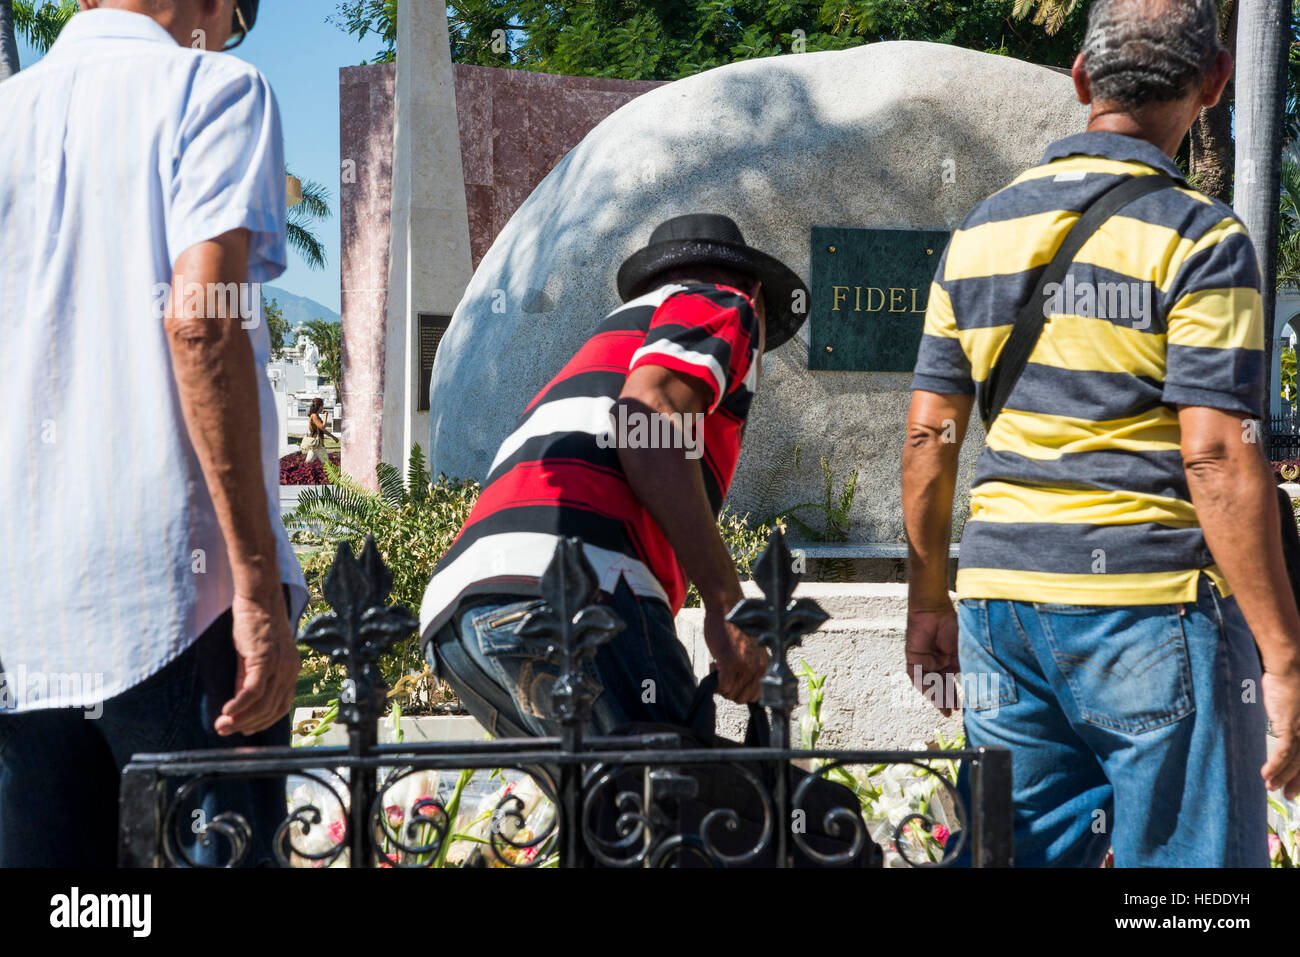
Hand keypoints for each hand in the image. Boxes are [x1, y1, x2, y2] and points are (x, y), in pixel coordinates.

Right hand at [215, 589, 300, 736]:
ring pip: (262, 704)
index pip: (280, 706)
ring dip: (240, 719)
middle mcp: (290, 671)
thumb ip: (249, 678)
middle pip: (271, 710)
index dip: (263, 722)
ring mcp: (279, 666)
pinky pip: (253, 691)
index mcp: (291, 671)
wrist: (259, 599)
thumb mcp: (254, 656)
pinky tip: (226, 713)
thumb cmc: (256, 625)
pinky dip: (239, 705)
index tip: (245, 730)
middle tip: (225, 732)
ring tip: (221, 726)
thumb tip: (240, 703)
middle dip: (247, 726)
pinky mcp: (265, 660)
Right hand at [703, 606, 769, 703]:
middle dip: (730, 690)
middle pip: (742, 699)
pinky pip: (722, 687)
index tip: (734, 679)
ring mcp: (745, 667)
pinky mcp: (730, 663)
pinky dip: (715, 682)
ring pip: (731, 694)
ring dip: (721, 684)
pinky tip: (715, 664)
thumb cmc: (735, 627)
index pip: (756, 697)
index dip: (741, 690)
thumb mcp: (751, 651)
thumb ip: (751, 669)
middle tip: (723, 673)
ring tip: (719, 664)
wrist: (727, 607)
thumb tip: (741, 688)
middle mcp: (759, 669)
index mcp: (766, 666)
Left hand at [905, 602, 959, 716]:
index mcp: (952, 661)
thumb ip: (969, 667)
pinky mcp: (913, 658)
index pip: (954, 683)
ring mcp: (925, 661)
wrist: (934, 610)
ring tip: (943, 707)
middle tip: (951, 713)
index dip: (957, 696)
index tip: (963, 709)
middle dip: (946, 700)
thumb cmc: (953, 626)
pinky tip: (930, 693)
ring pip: (930, 684)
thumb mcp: (965, 650)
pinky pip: (916, 676)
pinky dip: (923, 685)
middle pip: (942, 686)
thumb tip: (978, 687)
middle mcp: (938, 663)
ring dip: (936, 696)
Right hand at [1261, 669, 1299, 799]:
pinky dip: (1274, 766)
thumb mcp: (1294, 706)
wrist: (1292, 668)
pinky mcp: (1292, 728)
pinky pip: (1283, 754)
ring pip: (1294, 762)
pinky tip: (1266, 775)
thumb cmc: (1293, 681)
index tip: (1295, 786)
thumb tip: (1283, 727)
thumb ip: (1292, 720)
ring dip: (1281, 777)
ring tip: (1271, 787)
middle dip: (1296, 781)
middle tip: (1288, 795)